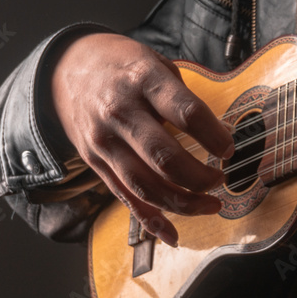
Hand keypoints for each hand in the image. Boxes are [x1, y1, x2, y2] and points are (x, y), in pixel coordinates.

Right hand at [49, 33, 233, 246]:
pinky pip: (125, 198)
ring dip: (183, 203)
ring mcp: (105, 141)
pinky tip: (174, 235)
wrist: (66, 71)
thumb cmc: (123, 67)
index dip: (213, 135)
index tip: (230, 148)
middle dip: (199, 177)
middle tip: (221, 178)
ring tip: (212, 205)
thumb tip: (216, 134)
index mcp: (144, 81)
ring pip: (146, 185)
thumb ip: (182, 96)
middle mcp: (121, 113)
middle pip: (164, 157)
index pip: (185, 112)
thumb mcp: (155, 63)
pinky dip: (151, 221)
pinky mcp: (96, 163)